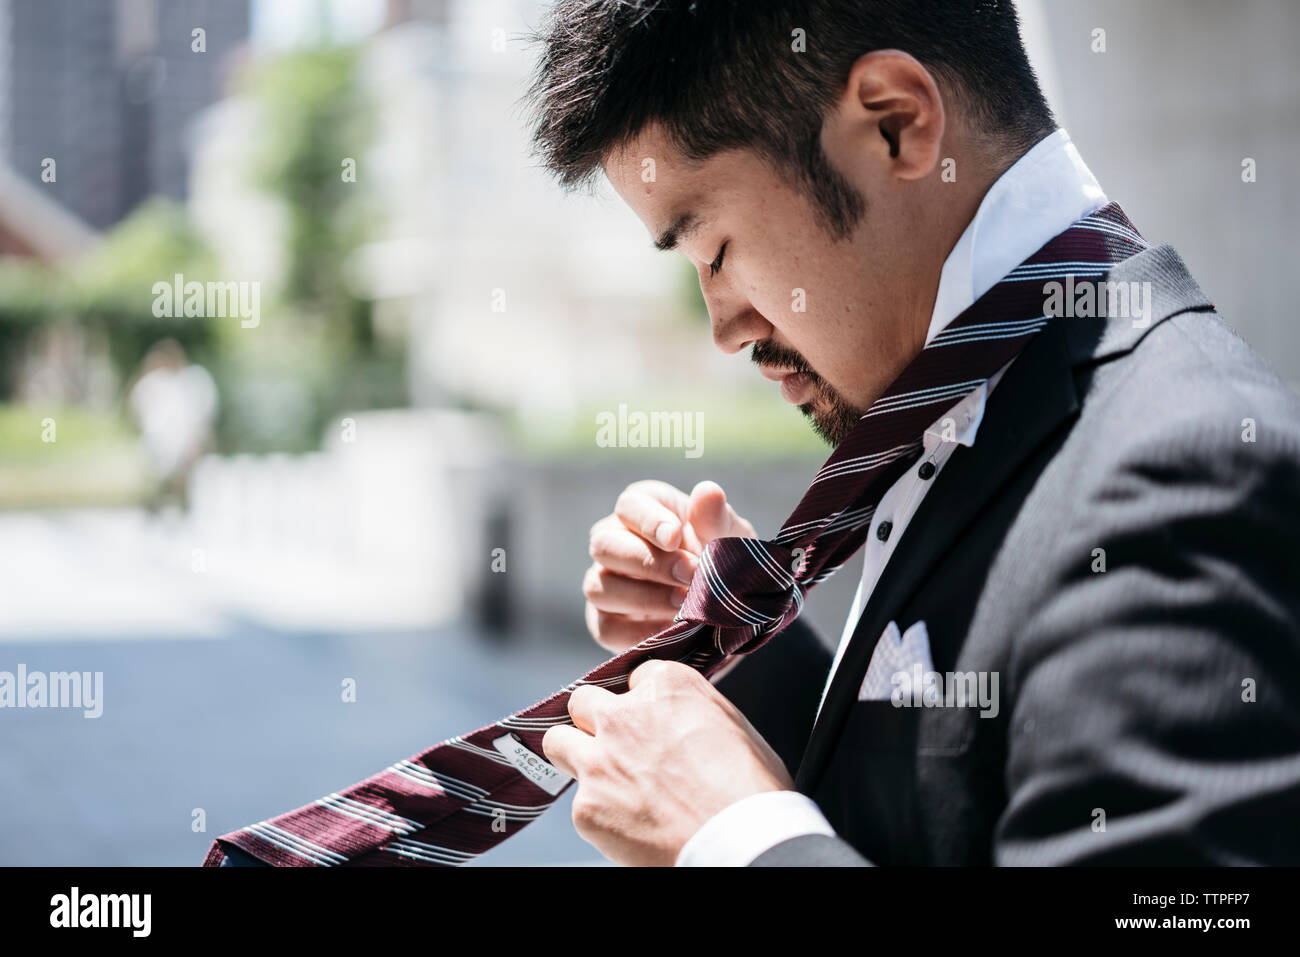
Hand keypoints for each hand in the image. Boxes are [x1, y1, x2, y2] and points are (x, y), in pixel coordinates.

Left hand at [542, 658, 794, 865]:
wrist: (737, 844)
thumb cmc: (751, 789)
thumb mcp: (734, 725)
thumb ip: (694, 710)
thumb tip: (683, 719)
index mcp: (666, 686)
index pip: (636, 677)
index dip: (644, 702)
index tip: (654, 722)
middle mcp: (624, 715)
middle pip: (584, 700)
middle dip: (595, 719)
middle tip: (615, 745)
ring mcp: (599, 760)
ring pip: (558, 740)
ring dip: (574, 753)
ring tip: (601, 778)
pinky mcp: (586, 806)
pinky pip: (579, 802)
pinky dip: (599, 813)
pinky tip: (629, 826)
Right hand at [583, 479, 755, 652]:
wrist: (727, 610)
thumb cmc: (723, 560)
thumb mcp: (730, 538)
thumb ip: (716, 518)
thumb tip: (709, 491)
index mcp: (644, 509)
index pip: (629, 505)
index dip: (648, 520)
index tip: (674, 537)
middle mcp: (615, 541)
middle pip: (604, 544)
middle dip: (648, 562)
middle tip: (689, 575)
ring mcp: (605, 582)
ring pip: (598, 586)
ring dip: (642, 597)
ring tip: (683, 605)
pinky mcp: (605, 621)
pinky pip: (605, 627)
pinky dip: (636, 633)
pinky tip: (669, 632)